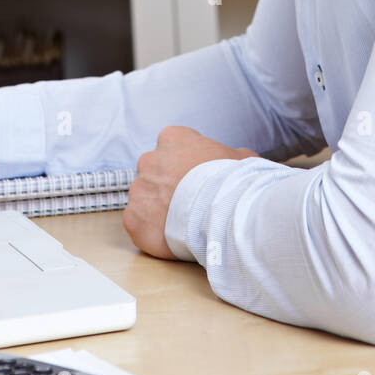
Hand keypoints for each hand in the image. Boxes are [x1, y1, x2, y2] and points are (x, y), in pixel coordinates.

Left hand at [122, 125, 257, 259]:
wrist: (223, 213)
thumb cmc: (234, 182)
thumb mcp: (241, 158)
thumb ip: (231, 154)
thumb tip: (238, 158)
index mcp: (172, 138)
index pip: (171, 148)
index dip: (184, 166)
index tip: (195, 180)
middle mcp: (149, 160)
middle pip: (154, 173)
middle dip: (167, 186)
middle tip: (188, 203)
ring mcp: (139, 189)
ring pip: (144, 198)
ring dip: (157, 209)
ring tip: (181, 223)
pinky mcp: (133, 218)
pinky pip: (136, 223)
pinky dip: (149, 230)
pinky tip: (169, 235)